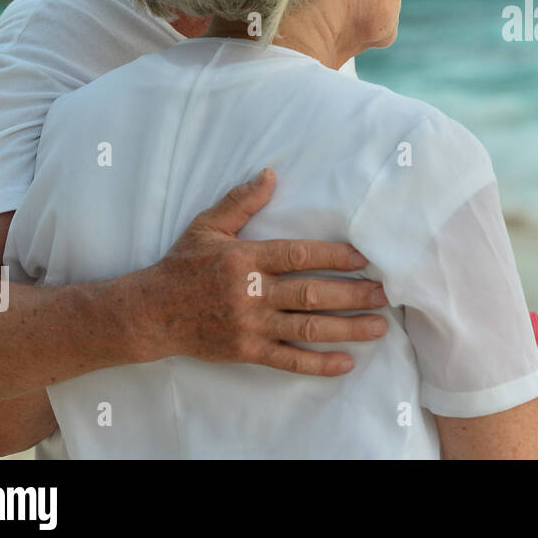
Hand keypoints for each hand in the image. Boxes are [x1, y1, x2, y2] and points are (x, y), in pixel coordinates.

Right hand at [126, 168, 387, 374]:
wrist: (151, 312)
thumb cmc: (183, 264)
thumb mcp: (207, 226)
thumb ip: (241, 201)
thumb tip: (270, 174)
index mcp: (246, 259)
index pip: (298, 256)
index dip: (334, 257)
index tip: (365, 258)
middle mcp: (251, 293)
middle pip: (312, 294)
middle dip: (353, 294)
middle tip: (386, 293)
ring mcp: (250, 326)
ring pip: (306, 329)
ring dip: (347, 329)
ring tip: (378, 326)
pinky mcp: (246, 352)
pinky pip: (288, 360)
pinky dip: (318, 364)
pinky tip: (346, 363)